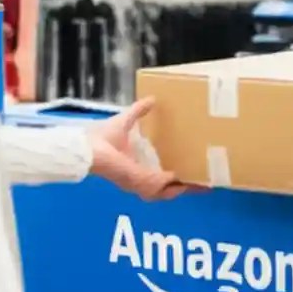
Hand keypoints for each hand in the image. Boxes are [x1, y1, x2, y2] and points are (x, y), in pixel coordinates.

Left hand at [88, 98, 203, 200]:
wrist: (88, 150)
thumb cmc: (101, 139)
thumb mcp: (126, 121)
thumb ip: (139, 111)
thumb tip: (152, 99)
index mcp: (135, 169)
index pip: (159, 178)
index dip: (176, 177)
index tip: (192, 172)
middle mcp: (138, 181)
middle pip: (168, 190)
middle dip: (187, 187)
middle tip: (204, 183)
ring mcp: (141, 184)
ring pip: (169, 192)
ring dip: (186, 188)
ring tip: (203, 184)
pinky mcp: (142, 181)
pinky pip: (165, 185)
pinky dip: (178, 182)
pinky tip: (189, 177)